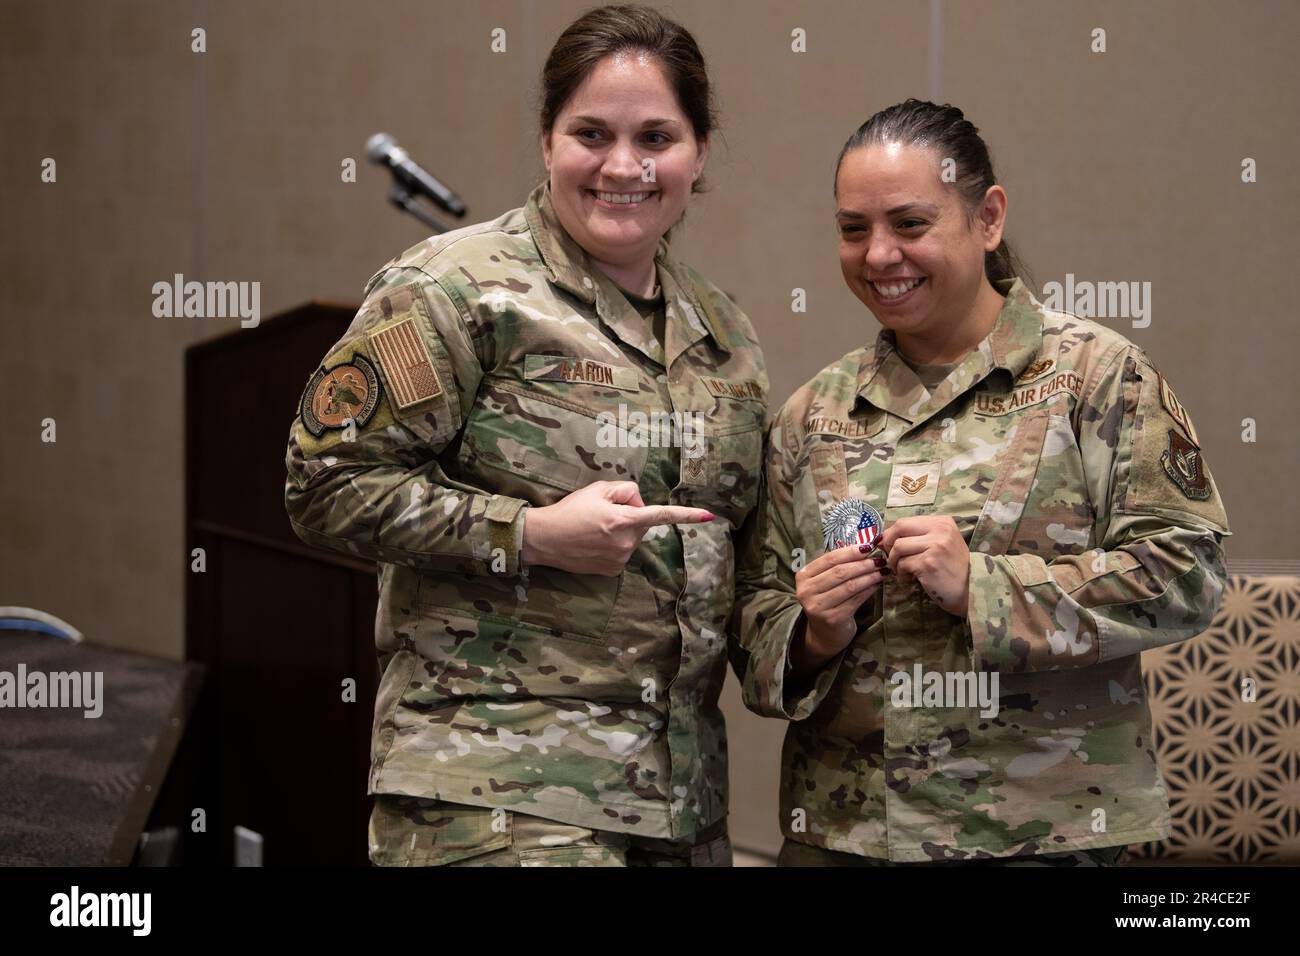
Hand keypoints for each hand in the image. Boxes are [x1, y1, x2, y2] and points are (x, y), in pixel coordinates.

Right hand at [521, 480, 713, 575]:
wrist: (544, 539)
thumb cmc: (569, 511)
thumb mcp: (597, 489)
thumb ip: (626, 491)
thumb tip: (639, 504)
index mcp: (624, 520)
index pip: (662, 515)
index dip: (687, 515)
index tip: (710, 517)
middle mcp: (626, 542)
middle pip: (642, 522)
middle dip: (630, 515)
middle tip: (602, 513)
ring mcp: (620, 559)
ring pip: (632, 537)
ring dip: (621, 530)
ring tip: (594, 529)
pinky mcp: (613, 570)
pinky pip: (622, 552)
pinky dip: (613, 545)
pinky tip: (593, 542)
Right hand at [790, 543, 887, 672]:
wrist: (824, 633)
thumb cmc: (828, 601)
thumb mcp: (825, 581)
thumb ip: (837, 565)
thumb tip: (864, 547)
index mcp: (803, 576)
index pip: (829, 558)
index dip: (851, 551)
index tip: (869, 546)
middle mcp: (806, 591)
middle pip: (840, 571)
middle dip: (863, 564)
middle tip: (880, 559)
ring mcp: (818, 606)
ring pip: (849, 585)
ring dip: (869, 576)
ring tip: (883, 570)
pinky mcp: (832, 618)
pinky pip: (855, 600)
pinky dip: (869, 590)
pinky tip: (878, 584)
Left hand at [877, 516, 969, 615]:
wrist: (969, 591)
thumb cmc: (952, 568)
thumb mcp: (942, 543)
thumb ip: (920, 536)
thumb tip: (885, 537)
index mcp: (943, 522)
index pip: (905, 521)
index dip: (891, 534)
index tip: (889, 545)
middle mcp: (940, 530)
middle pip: (899, 528)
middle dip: (888, 543)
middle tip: (890, 557)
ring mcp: (935, 546)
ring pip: (898, 547)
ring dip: (894, 561)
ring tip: (901, 570)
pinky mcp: (928, 563)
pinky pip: (903, 564)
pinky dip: (901, 573)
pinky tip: (910, 578)